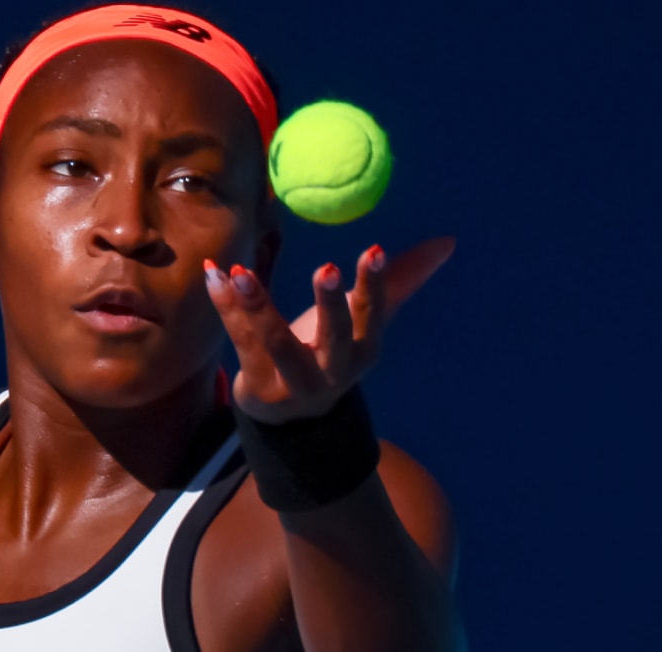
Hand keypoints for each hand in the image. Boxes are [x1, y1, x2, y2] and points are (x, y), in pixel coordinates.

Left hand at [205, 237, 454, 423]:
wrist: (286, 418)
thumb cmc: (326, 353)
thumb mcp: (361, 323)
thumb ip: (398, 281)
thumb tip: (446, 243)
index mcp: (362, 353)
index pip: (372, 316)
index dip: (374, 285)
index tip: (372, 251)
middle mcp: (332, 373)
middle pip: (333, 337)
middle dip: (331, 304)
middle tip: (326, 268)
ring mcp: (292, 384)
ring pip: (276, 342)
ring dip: (259, 306)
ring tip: (243, 272)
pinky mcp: (257, 386)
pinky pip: (239, 339)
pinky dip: (226, 304)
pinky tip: (215, 272)